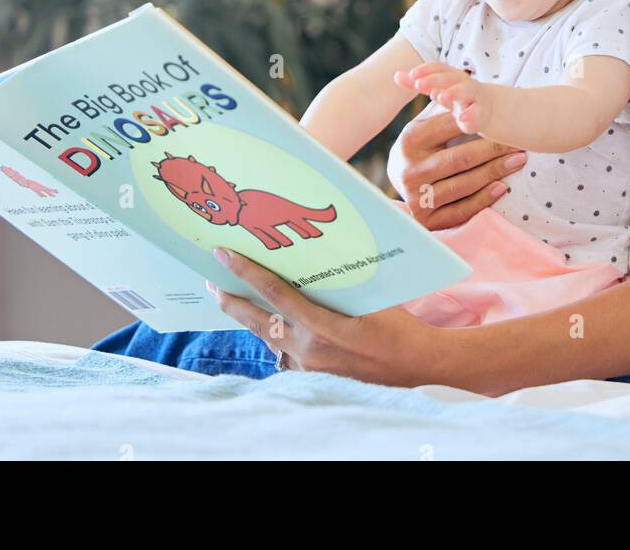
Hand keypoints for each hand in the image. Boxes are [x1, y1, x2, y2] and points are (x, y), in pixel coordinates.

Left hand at [205, 249, 453, 386]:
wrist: (418, 365)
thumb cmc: (399, 325)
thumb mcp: (370, 295)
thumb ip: (339, 280)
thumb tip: (318, 252)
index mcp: (320, 326)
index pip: (273, 293)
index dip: (245, 272)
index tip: (223, 255)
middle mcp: (307, 349)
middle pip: (257, 321)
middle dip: (230, 300)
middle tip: (211, 283)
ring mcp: (308, 367)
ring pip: (267, 339)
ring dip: (249, 320)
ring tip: (234, 302)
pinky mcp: (314, 376)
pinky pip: (284, 355)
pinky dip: (274, 339)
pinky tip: (270, 330)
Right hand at [384, 98, 526, 230]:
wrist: (400, 179)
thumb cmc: (422, 145)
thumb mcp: (425, 123)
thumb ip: (442, 104)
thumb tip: (465, 73)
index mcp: (408, 141)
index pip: (449, 129)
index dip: (479, 121)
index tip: (504, 119)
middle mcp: (409, 170)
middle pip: (460, 158)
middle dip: (494, 150)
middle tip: (519, 143)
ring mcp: (417, 198)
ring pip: (464, 185)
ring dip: (495, 172)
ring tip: (518, 160)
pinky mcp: (426, 220)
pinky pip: (462, 210)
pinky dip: (485, 198)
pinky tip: (502, 186)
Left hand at [394, 61, 496, 134]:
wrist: (495, 110)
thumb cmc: (462, 98)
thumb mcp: (440, 89)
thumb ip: (419, 83)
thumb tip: (395, 75)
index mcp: (452, 78)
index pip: (439, 68)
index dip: (426, 70)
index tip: (412, 74)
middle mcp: (464, 84)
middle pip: (450, 77)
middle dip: (434, 79)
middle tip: (419, 83)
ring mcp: (475, 98)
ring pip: (466, 90)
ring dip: (453, 92)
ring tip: (439, 97)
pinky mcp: (484, 114)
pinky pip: (479, 113)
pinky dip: (471, 116)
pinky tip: (463, 121)